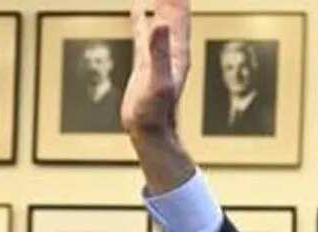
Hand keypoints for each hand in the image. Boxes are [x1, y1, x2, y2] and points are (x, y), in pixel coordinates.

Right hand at [122, 0, 190, 137]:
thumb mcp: (158, 80)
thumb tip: (160, 22)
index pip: (179, 8)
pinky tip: (138, 3)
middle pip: (174, 6)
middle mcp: (172, 45)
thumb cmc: (156, 112)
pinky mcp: (146, 60)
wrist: (151, 132)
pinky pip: (144, 28)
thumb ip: (159, 52)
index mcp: (178, 46)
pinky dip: (142, 13)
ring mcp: (160, 51)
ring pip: (161, 13)